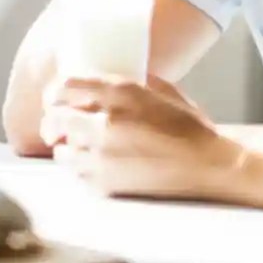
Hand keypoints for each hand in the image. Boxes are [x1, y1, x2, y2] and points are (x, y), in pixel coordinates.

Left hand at [40, 75, 241, 198]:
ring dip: (66, 144)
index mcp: (121, 94)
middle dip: (54, 119)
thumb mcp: (160, 89)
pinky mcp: (106, 183)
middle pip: (54, 118)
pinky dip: (79, 166)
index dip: (55, 90)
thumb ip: (126, 84)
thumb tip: (98, 79)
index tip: (56, 95)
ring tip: (79, 143)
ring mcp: (103, 157)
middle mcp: (106, 124)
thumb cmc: (189, 126)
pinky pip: (75, 173)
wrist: (208, 165)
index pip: (65, 86)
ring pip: (60, 149)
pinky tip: (94, 161)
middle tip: (58, 122)